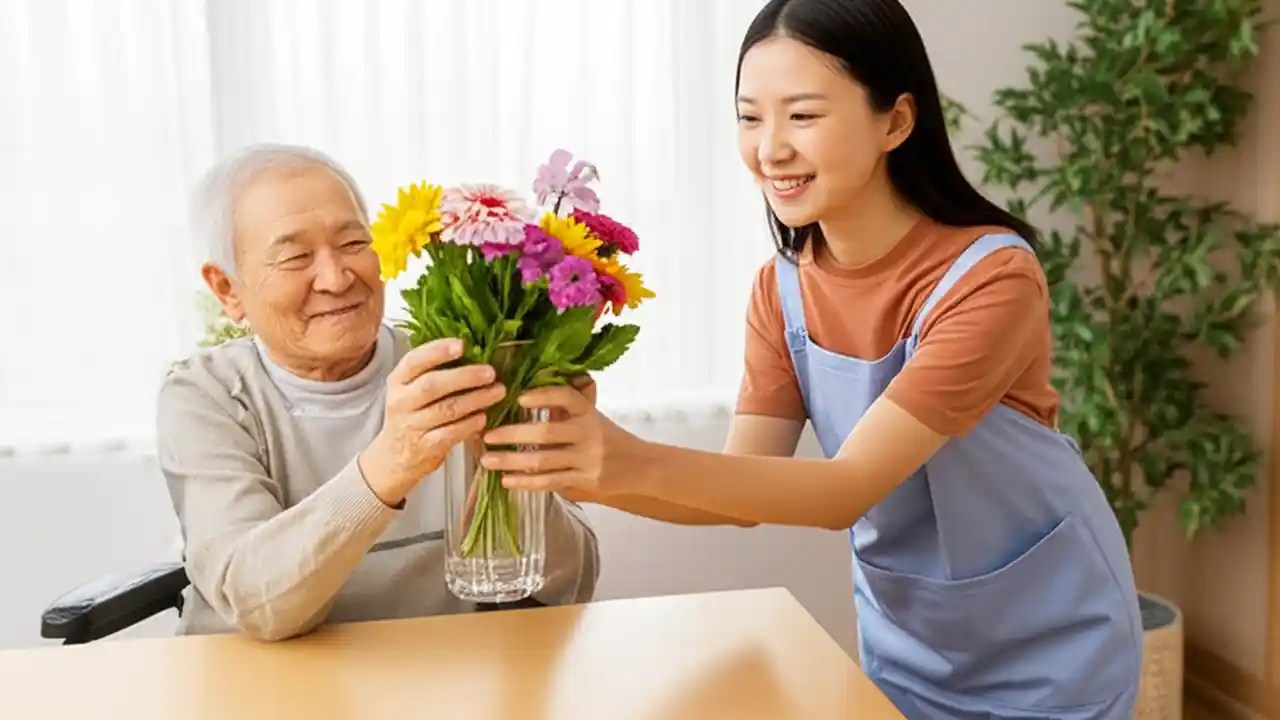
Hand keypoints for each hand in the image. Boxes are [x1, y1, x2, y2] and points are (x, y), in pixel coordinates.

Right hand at [358, 338, 504, 505]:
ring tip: (497, 391)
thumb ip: (434, 371)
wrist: (394, 458)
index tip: (461, 344)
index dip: (438, 351)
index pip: (414, 361)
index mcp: (398, 381)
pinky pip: (452, 433)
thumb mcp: (412, 390)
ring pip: (447, 409)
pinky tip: (484, 417)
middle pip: (432, 384)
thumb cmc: (412, 416)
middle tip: (490, 372)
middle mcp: (401, 402)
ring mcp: (412, 426)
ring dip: (476, 399)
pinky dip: (470, 424)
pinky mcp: (426, 447)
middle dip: (465, 376)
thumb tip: (475, 350)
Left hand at [479, 383, 644, 496]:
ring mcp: (586, 459)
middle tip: (488, 436)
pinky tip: (507, 481)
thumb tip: (529, 390)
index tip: (519, 397)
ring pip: (543, 460)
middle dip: (513, 434)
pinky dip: (526, 482)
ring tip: (488, 460)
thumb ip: (565, 408)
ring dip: (512, 461)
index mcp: (588, 412)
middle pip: (546, 432)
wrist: (639, 467)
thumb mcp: (592, 416)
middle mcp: (588, 433)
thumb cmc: (608, 438)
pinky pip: (550, 482)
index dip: (543, 396)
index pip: (566, 398)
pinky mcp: (584, 481)